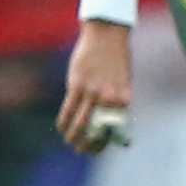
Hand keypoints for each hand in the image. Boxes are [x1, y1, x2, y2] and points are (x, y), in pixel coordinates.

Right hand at [57, 22, 133, 152]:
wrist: (108, 34)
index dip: (104, 142)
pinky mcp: (77, 84)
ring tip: (70, 142)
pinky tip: (61, 128)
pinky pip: (68, 109)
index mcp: (124, 98)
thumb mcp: (124, 80)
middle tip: (81, 150)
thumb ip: (117, 99)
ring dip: (73, 136)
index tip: (96, 149)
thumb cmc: (117, 58)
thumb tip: (109, 121)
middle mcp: (110, 97)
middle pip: (96, 129)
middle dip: (87, 143)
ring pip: (80, 122)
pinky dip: (63, 122)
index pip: (114, 128)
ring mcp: (93, 91)